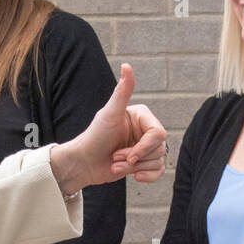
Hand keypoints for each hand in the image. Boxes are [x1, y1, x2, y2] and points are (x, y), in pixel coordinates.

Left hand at [49, 64, 167, 194]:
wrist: (83, 162)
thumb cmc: (94, 136)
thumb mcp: (109, 114)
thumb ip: (121, 92)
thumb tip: (127, 65)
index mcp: (142, 116)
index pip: (159, 134)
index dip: (144, 147)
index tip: (129, 155)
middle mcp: (146, 130)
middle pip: (160, 149)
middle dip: (135, 158)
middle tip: (115, 157)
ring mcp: (145, 146)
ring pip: (158, 161)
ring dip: (134, 168)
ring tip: (116, 164)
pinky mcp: (143, 162)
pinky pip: (159, 171)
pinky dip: (147, 176)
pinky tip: (134, 177)